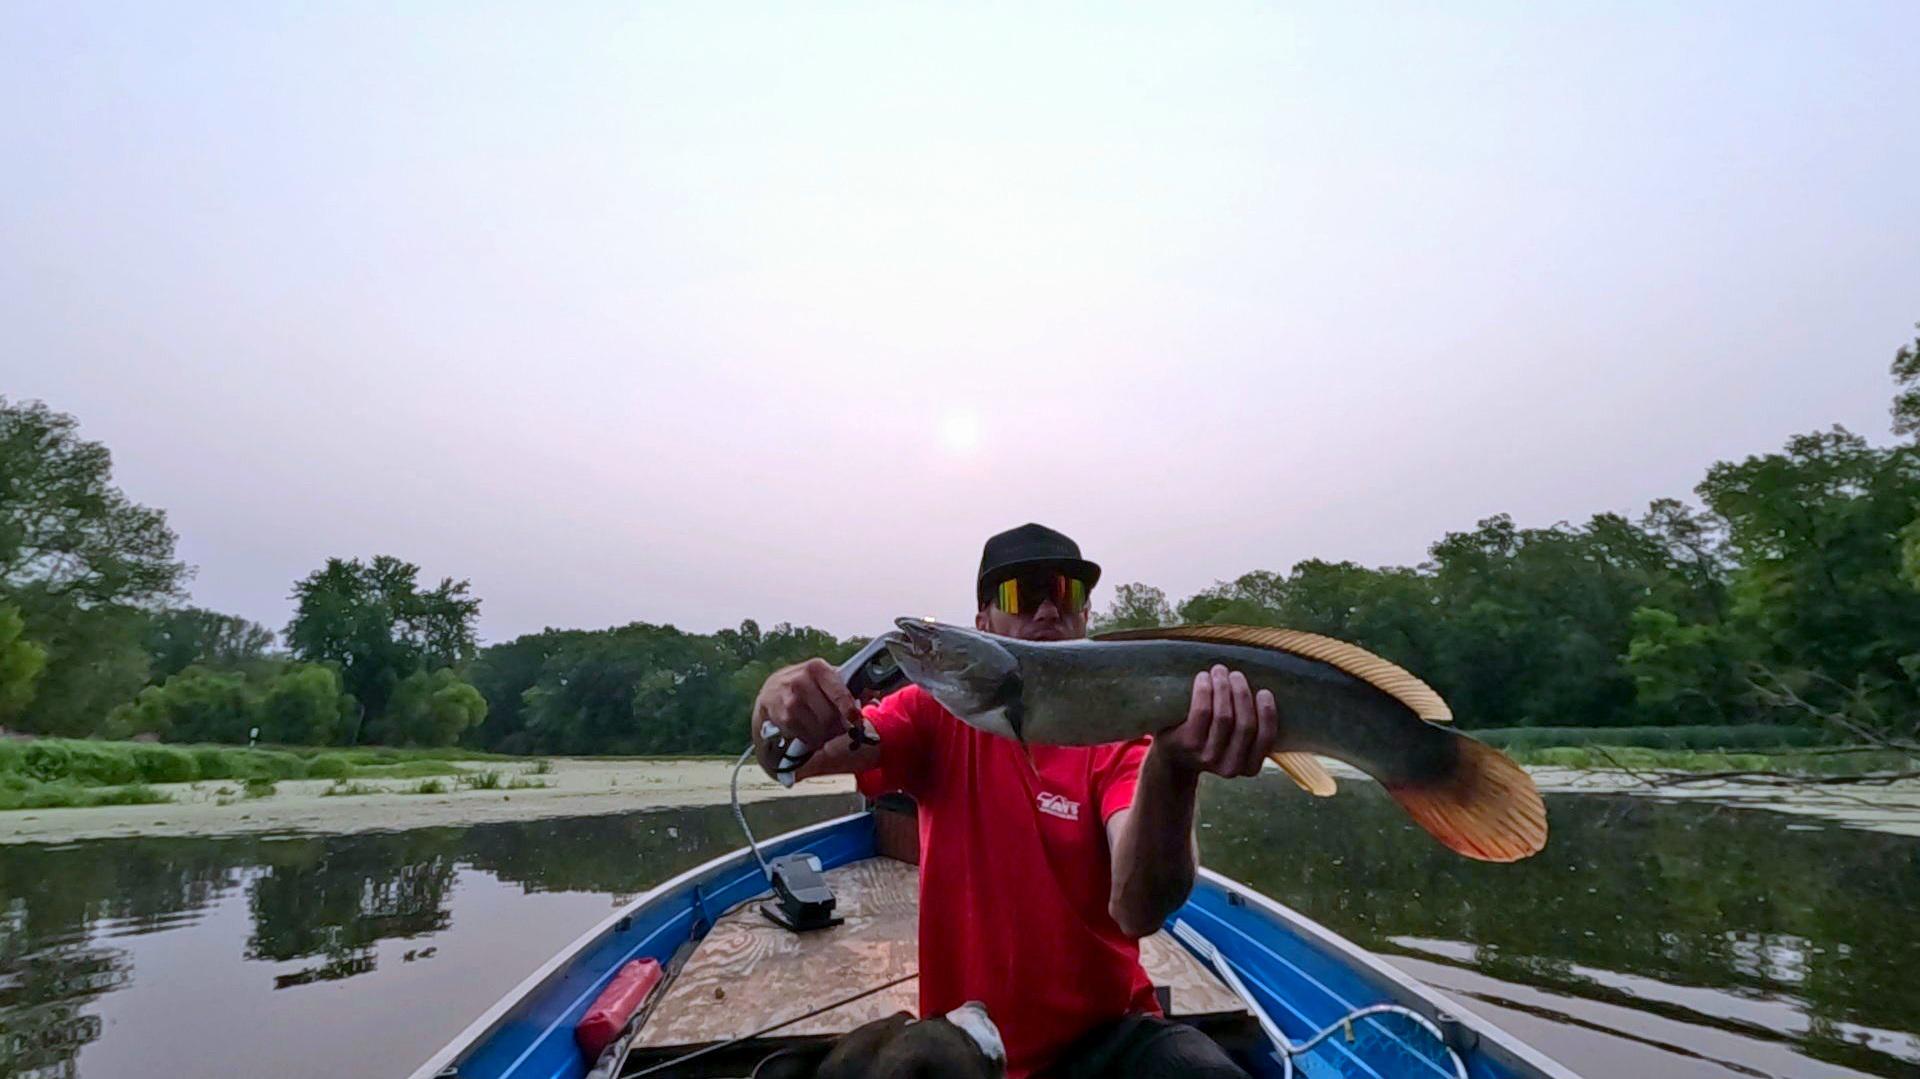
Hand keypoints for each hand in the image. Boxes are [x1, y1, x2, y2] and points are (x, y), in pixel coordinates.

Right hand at [751, 658, 862, 775]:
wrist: (772, 690)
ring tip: (826, 733)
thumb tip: (875, 697)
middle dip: (838, 727)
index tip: (856, 720)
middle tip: (841, 730)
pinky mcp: (782, 716)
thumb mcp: (825, 678)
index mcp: (818, 668)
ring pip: (818, 729)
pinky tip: (810, 734)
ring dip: (825, 735)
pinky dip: (811, 739)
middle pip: (829, 716)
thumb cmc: (807, 685)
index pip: (839, 693)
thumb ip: (850, 686)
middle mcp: (801, 681)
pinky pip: (804, 735)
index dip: (850, 710)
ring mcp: (790, 699)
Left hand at [1152, 665, 1279, 778]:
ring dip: (1224, 688)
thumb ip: (1252, 727)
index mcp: (1250, 767)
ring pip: (1223, 716)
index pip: (1266, 739)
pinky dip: (1205, 690)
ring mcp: (1208, 757)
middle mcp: (1230, 768)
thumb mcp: (1236, 743)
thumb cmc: (1211, 739)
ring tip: (1220, 671)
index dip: (1267, 713)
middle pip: (1245, 725)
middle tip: (1237, 675)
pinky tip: (1203, 677)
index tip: (1264, 691)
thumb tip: (1267, 689)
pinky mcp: (1187, 744)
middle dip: (1243, 694)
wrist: (1173, 754)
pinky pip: (1202, 711)